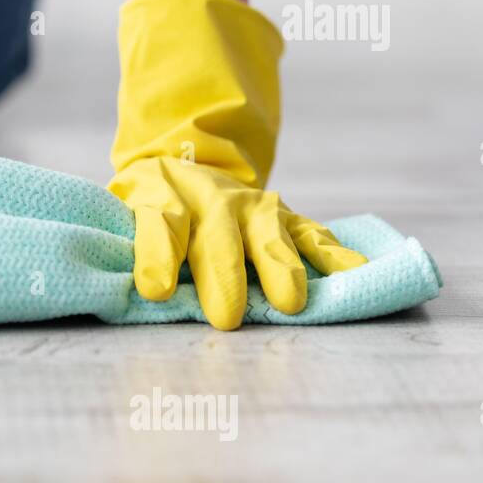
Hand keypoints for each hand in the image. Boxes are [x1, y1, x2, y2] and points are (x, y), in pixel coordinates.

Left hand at [109, 156, 365, 329]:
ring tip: (289, 303)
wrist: (187, 163)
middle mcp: (213, 201)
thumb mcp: (129, 213)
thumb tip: (147, 290)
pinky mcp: (288, 217)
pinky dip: (334, 254)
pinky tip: (353, 274)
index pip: (160, 224)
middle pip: (218, 239)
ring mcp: (256, 208)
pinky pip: (314, 235)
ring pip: (270, 237)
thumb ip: (138, 245)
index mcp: (164, 197)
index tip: (157, 290)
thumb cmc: (155, 204)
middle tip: (227, 318)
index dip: (157, 255)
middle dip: (224, 279)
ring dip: (280, 270)